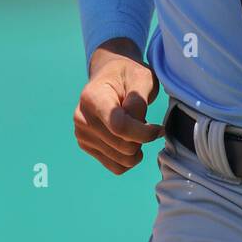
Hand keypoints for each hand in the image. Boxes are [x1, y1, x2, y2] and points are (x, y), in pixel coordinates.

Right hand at [73, 42, 163, 174]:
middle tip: (146, 123)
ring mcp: (82, 134)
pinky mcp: (86, 146)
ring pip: (122, 160)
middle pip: (123, 146)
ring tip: (136, 129)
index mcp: (93, 97)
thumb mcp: (142, 78)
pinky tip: (131, 141)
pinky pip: (116, 167)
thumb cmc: (128, 74)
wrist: (109, 75)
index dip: (144, 132)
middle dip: (142, 138)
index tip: (159, 128)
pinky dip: (129, 159)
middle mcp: (82, 118)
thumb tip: (139, 127)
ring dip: (137, 149)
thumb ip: (139, 102)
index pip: (120, 127)